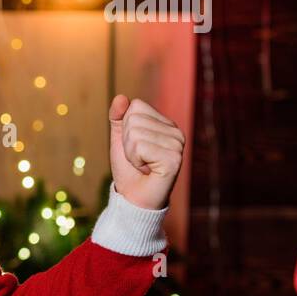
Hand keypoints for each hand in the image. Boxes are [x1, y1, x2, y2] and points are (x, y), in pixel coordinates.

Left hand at [108, 94, 184, 210]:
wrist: (134, 198)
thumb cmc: (129, 170)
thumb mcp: (119, 139)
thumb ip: (118, 117)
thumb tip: (121, 97)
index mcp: (166, 124)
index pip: (136, 106)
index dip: (125, 128)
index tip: (134, 147)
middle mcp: (176, 132)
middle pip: (134, 119)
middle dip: (127, 141)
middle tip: (138, 159)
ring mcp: (178, 145)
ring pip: (136, 133)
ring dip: (131, 153)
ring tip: (142, 165)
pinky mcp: (174, 159)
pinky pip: (140, 147)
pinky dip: (135, 161)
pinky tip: (147, 170)